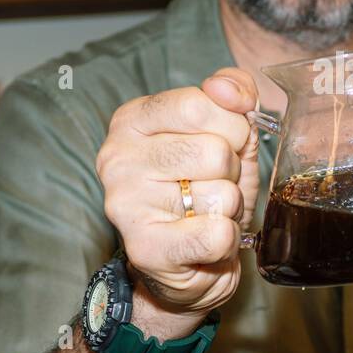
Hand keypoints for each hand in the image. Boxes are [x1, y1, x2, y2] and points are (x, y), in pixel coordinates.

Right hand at [95, 68, 259, 315]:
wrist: (194, 262)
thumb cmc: (207, 187)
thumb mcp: (227, 133)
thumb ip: (234, 94)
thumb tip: (229, 90)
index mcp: (133, 119)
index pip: (198, 104)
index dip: (233, 127)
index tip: (228, 143)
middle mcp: (118, 158)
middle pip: (214, 151)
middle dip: (233, 171)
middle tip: (215, 185)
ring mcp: (126, 204)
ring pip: (221, 193)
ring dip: (230, 207)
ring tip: (208, 212)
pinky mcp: (145, 249)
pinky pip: (217, 234)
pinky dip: (227, 239)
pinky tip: (207, 240)